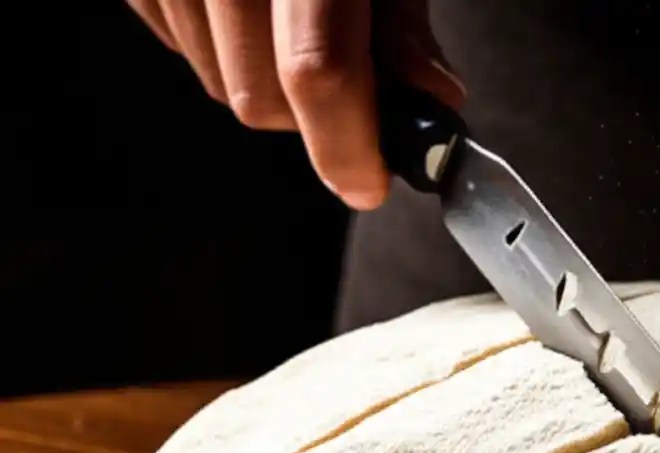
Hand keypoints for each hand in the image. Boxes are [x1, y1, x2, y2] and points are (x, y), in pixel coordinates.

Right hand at [127, 0, 465, 208]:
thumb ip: (403, 21)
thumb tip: (430, 101)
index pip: (316, 70)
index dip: (348, 144)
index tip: (370, 183)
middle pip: (259, 98)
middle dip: (317, 117)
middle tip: (359, 90)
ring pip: (219, 83)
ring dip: (271, 82)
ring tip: (300, 19)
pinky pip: (184, 46)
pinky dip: (227, 47)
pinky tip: (253, 5)